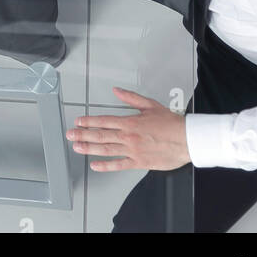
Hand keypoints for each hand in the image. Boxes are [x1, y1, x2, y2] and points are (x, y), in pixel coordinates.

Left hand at [66, 88, 189, 171]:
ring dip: (89, 148)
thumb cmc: (171, 123)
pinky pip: (119, 165)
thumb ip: (130, 97)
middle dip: (83, 134)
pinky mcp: (139, 163)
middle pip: (100, 135)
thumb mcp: (149, 104)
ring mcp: (132, 150)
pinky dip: (105, 166)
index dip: (89, 121)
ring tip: (77, 147)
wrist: (186, 140)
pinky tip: (95, 165)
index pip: (104, 120)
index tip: (78, 121)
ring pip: (106, 149)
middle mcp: (128, 136)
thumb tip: (116, 90)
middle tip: (70, 134)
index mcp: (130, 121)